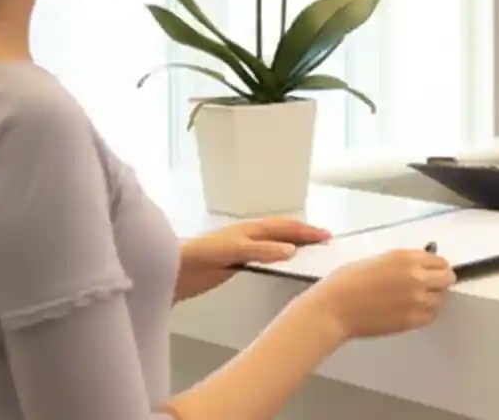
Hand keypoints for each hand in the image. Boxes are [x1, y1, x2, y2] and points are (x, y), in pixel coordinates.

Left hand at [177, 218, 330, 300]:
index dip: (305, 231)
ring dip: (293, 244)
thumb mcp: (232, 252)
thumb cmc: (200, 257)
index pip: (284, 227)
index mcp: (249, 229)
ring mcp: (241, 248)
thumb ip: (260, 251)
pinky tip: (283, 263)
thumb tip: (291, 250)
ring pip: (274, 243)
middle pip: (281, 232)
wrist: (173, 271)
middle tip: (324, 240)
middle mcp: (248, 235)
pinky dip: (279, 257)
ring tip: (310, 251)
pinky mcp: (234, 262)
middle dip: (303, 234)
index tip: (325, 236)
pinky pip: (265, 256)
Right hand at [304, 249, 455, 338]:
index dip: (436, 267)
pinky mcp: (411, 321)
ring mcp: (416, 300)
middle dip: (440, 281)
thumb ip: (404, 263)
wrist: (334, 308)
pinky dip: (425, 313)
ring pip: (440, 299)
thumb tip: (421, 267)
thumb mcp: (379, 260)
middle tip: (430, 285)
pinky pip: (430, 316)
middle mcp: (417, 277)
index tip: (432, 271)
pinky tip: (410, 310)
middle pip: (447, 278)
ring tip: (414, 299)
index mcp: (407, 258)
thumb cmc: (347, 282)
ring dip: (432, 298)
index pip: (440, 261)